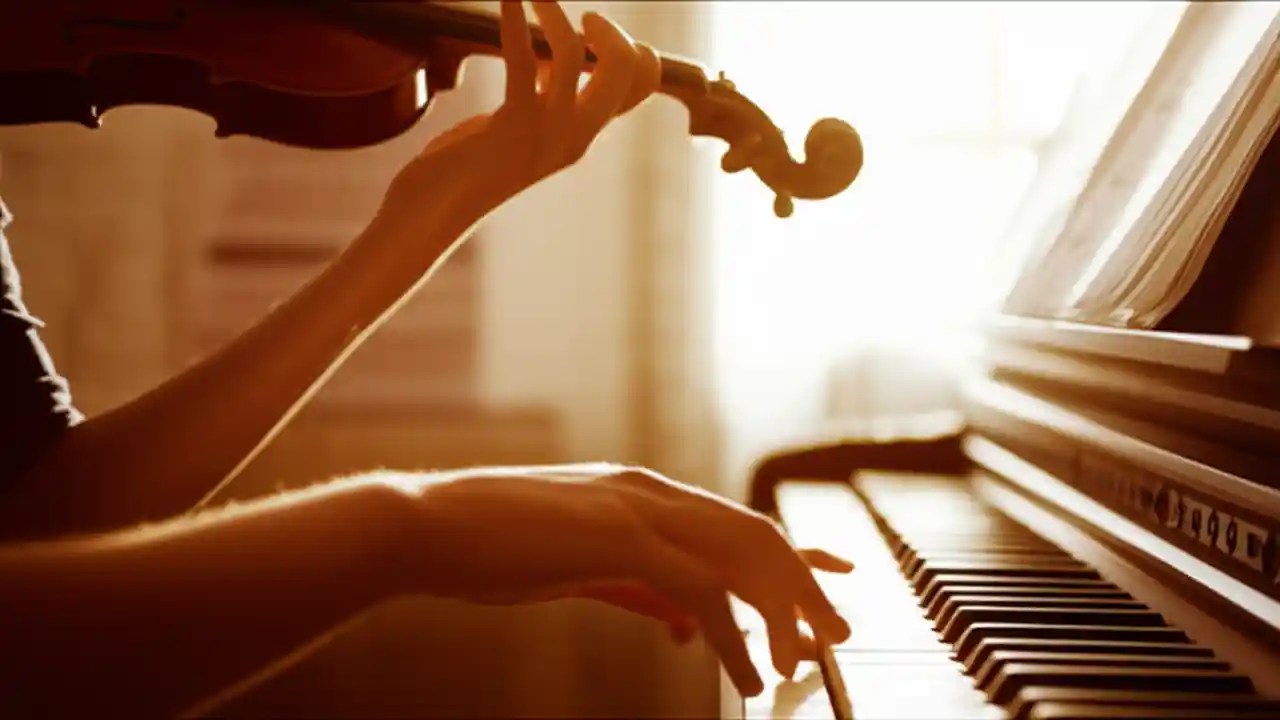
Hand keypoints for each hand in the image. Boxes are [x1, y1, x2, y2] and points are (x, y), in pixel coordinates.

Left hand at [372, 0, 660, 246]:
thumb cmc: (466, 168)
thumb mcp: (519, 127)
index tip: (594, 29)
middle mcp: (574, 135)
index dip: (633, 48)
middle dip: (610, 30)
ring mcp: (546, 133)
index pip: (639, 87)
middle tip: (582, 16)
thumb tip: (551, 60)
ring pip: (573, 56)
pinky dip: (514, 21)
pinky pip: (523, 60)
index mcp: (581, 135)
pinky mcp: (511, 126)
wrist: (431, 212)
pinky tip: (508, 0)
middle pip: (626, 71)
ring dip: (553, 13)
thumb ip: (543, 98)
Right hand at [381, 464, 852, 696]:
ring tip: (806, 658)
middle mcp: (650, 494)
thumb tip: (690, 623)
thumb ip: (639, 589)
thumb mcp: (580, 568)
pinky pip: (698, 590)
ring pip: (739, 556)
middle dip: (803, 584)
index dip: (790, 552)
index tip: (832, 576)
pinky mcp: (617, 539)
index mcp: (642, 496)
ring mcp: (635, 511)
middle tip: (838, 631)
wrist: (427, 525)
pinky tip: (747, 670)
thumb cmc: (494, 548)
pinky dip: (732, 634)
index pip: (735, 521)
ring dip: (781, 609)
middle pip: (753, 536)